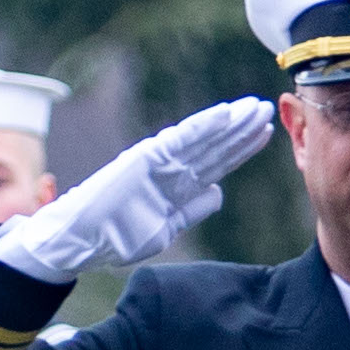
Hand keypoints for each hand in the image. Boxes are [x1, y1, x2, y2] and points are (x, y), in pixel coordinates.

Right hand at [0, 98, 276, 283]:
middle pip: (215, 146)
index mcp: (177, 186)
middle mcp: (171, 169)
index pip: (217, 162)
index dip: (241, 148)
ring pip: (203, 138)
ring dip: (229, 122)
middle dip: (242, 129)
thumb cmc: (116, 237)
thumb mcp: (166, 228)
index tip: (266, 133)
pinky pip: (180, 140)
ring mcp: (158, 161)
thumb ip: (192, 210)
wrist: (82, 242)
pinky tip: (225, 115)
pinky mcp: (146, 158)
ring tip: (254, 107)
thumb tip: (217, 191)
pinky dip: (203, 127)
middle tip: (267, 107)